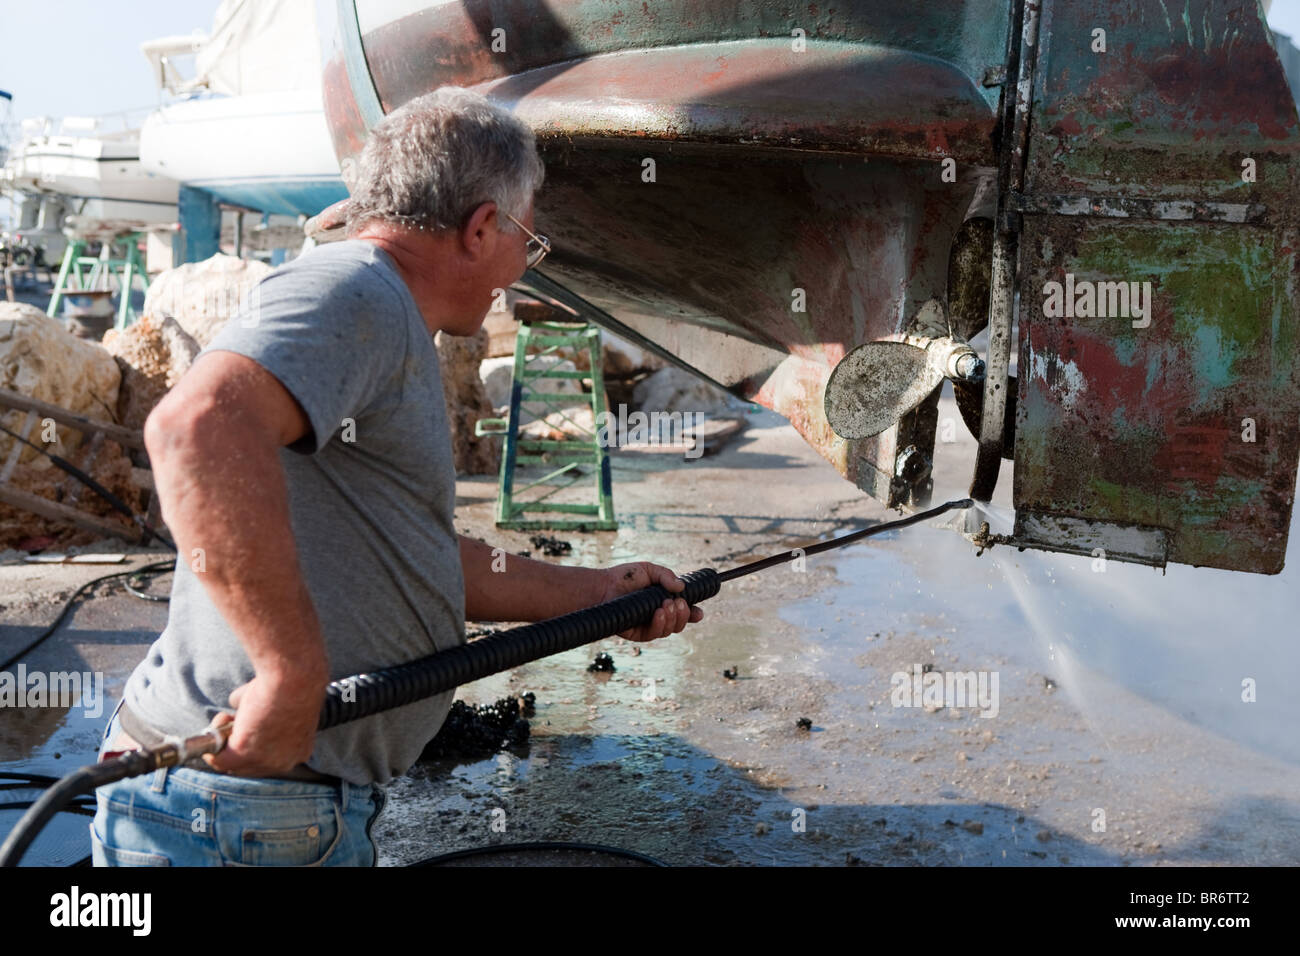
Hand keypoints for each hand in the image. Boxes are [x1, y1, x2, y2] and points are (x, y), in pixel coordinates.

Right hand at [204, 672, 325, 776]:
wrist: (293, 679)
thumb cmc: (293, 683)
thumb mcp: (281, 703)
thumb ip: (260, 711)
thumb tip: (236, 702)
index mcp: (298, 752)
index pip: (268, 761)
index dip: (252, 744)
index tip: (245, 726)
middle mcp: (283, 763)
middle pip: (248, 766)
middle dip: (235, 743)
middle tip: (233, 719)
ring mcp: (263, 762)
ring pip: (230, 762)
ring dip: (224, 737)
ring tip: (229, 715)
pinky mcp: (243, 755)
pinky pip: (217, 757)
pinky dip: (215, 737)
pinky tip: (223, 717)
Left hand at [597, 562, 703, 641]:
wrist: (604, 586)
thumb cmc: (625, 577)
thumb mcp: (649, 570)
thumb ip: (666, 576)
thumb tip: (681, 587)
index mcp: (664, 601)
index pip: (683, 612)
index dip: (693, 614)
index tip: (699, 612)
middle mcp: (658, 616)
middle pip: (679, 624)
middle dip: (683, 615)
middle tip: (678, 603)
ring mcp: (648, 626)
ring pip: (669, 630)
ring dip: (672, 619)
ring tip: (666, 605)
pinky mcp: (637, 633)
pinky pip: (653, 634)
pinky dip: (659, 625)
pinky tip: (658, 614)